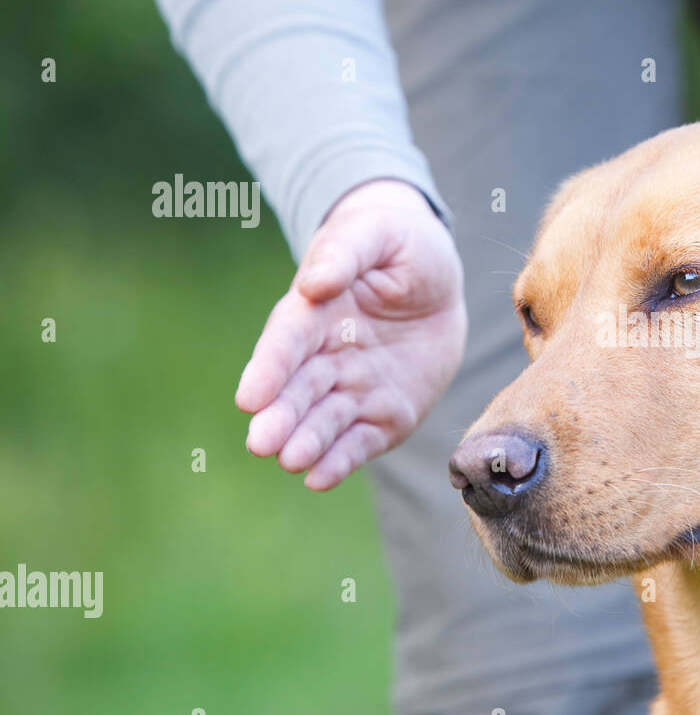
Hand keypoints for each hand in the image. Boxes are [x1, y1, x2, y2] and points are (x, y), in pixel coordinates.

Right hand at [236, 179, 466, 489]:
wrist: (435, 276)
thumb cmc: (394, 244)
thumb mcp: (374, 235)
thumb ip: (344, 254)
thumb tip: (314, 283)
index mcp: (313, 311)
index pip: (287, 343)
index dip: (268, 369)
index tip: (248, 397)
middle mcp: (325, 356)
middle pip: (298, 390)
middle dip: (280, 417)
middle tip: (261, 443)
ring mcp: (353, 388)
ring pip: (325, 420)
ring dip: (307, 442)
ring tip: (291, 461)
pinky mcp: (386, 412)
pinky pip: (361, 440)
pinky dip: (341, 461)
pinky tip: (319, 479)